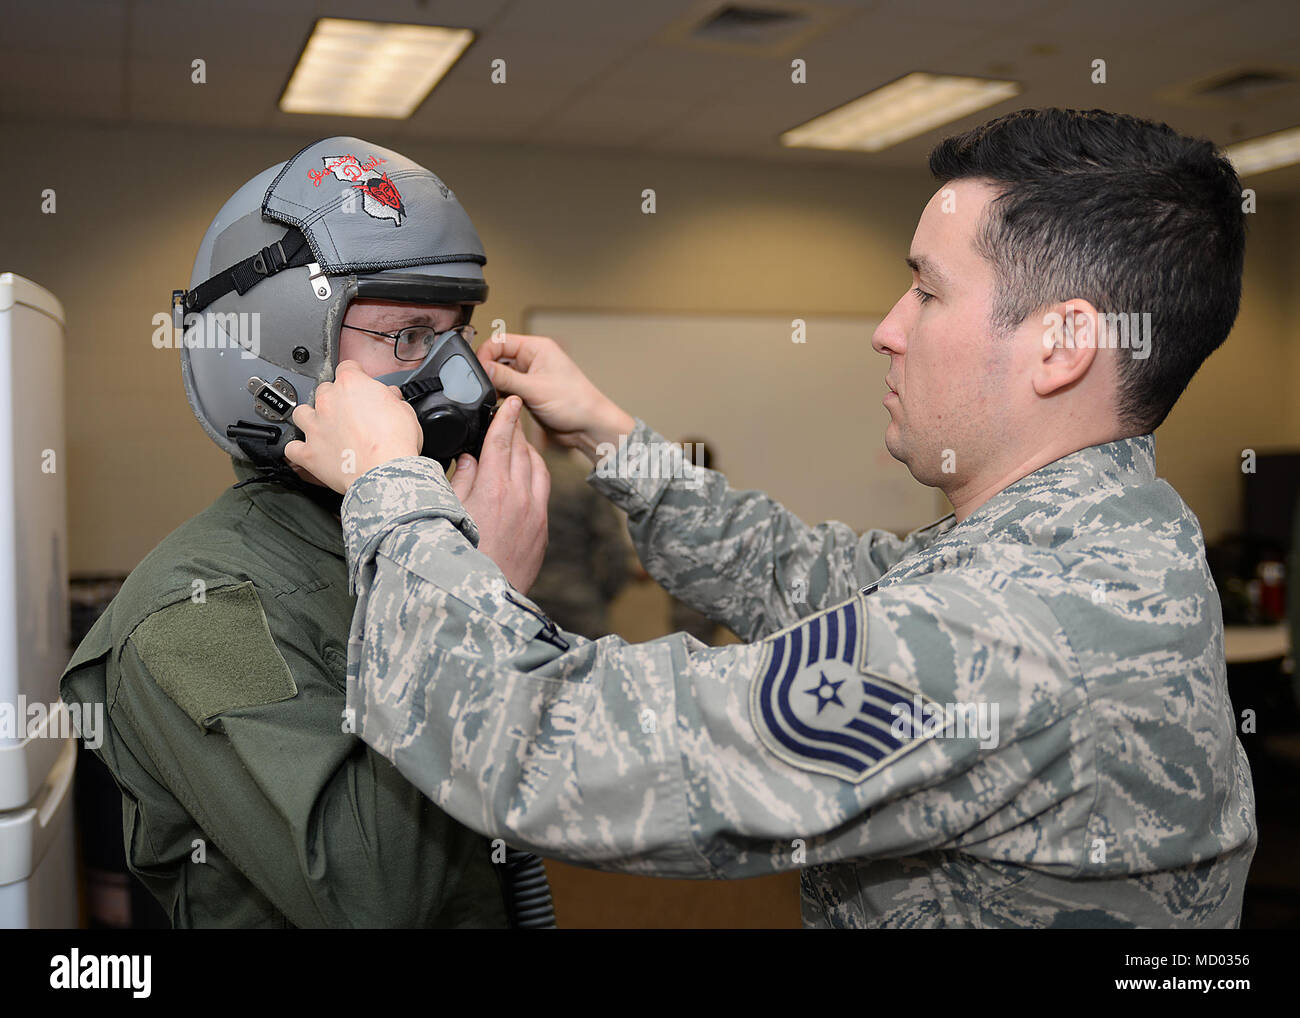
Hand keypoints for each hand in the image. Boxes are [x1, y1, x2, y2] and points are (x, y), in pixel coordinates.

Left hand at [285, 360, 422, 491]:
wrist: (384, 472)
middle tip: (350, 412)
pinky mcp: (308, 452)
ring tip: (322, 427)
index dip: (356, 376)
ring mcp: (315, 427)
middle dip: (335, 399)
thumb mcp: (405, 412)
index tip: (361, 385)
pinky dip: (297, 449)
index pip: (348, 368)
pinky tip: (307, 451)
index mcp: (351, 385)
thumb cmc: (396, 443)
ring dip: (310, 418)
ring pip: (301, 413)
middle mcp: (328, 401)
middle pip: (324, 389)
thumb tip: (390, 396)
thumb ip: (391, 399)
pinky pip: (292, 448)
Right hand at [449, 396, 550, 592]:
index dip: (506, 417)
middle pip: (522, 450)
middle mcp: (519, 496)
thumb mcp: (450, 512)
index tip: (510, 401)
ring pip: (539, 468)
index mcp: (493, 488)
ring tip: (519, 442)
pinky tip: (528, 474)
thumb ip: (461, 480)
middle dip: (517, 430)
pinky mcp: (542, 528)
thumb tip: (468, 459)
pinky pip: (544, 490)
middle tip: (511, 417)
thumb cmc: (461, 556)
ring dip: (529, 451)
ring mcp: (535, 512)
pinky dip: (537, 474)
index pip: (502, 441)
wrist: (486, 595)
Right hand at [477, 334, 634, 462]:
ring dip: (495, 385)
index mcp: (536, 348)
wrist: (588, 427)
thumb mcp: (534, 388)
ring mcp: (530, 376)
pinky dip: (500, 396)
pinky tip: (500, 405)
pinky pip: (507, 389)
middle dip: (488, 371)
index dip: (485, 354)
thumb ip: (505, 377)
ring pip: (501, 375)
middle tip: (483, 386)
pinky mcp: (528, 393)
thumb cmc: (575, 403)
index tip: (476, 370)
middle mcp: (532, 359)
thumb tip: (481, 367)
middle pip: (498, 357)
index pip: (499, 341)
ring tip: (494, 397)